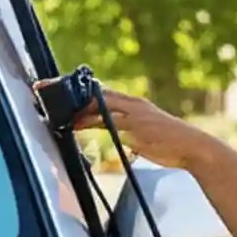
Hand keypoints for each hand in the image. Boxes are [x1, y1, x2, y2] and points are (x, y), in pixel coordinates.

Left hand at [68, 88, 213, 169]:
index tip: (58, 90)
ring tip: (54, 107)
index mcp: (133, 103)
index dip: (78, 91)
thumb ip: (126, 130)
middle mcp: (132, 104)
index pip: (100, 92)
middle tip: (44, 89)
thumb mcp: (144, 133)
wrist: (192, 147)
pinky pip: (107, 120)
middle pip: (94, 92)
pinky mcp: (134, 126)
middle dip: (69, 91)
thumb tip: (113, 133)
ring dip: (74, 105)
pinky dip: (89, 120)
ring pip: (98, 103)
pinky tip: (75, 123)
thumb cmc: (170, 143)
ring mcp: (133, 113)